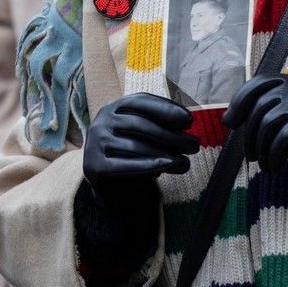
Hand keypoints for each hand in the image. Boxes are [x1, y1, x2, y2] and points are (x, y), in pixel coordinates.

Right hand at [83, 93, 199, 201]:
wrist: (110, 185)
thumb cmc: (133, 153)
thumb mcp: (145, 133)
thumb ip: (160, 125)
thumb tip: (186, 123)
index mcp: (114, 106)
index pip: (141, 101)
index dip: (166, 108)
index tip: (189, 120)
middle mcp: (101, 121)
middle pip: (140, 124)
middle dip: (171, 136)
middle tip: (194, 146)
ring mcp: (94, 143)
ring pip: (134, 145)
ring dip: (165, 154)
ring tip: (185, 162)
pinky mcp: (94, 166)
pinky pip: (124, 165)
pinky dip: (148, 165)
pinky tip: (167, 166)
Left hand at [223, 74, 287, 190]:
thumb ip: (265, 112)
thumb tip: (228, 118)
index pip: (260, 82)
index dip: (240, 100)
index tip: (231, 122)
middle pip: (261, 105)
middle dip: (249, 135)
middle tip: (251, 155)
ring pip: (268, 123)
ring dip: (260, 149)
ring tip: (264, 164)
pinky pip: (282, 138)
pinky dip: (273, 156)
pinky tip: (276, 167)